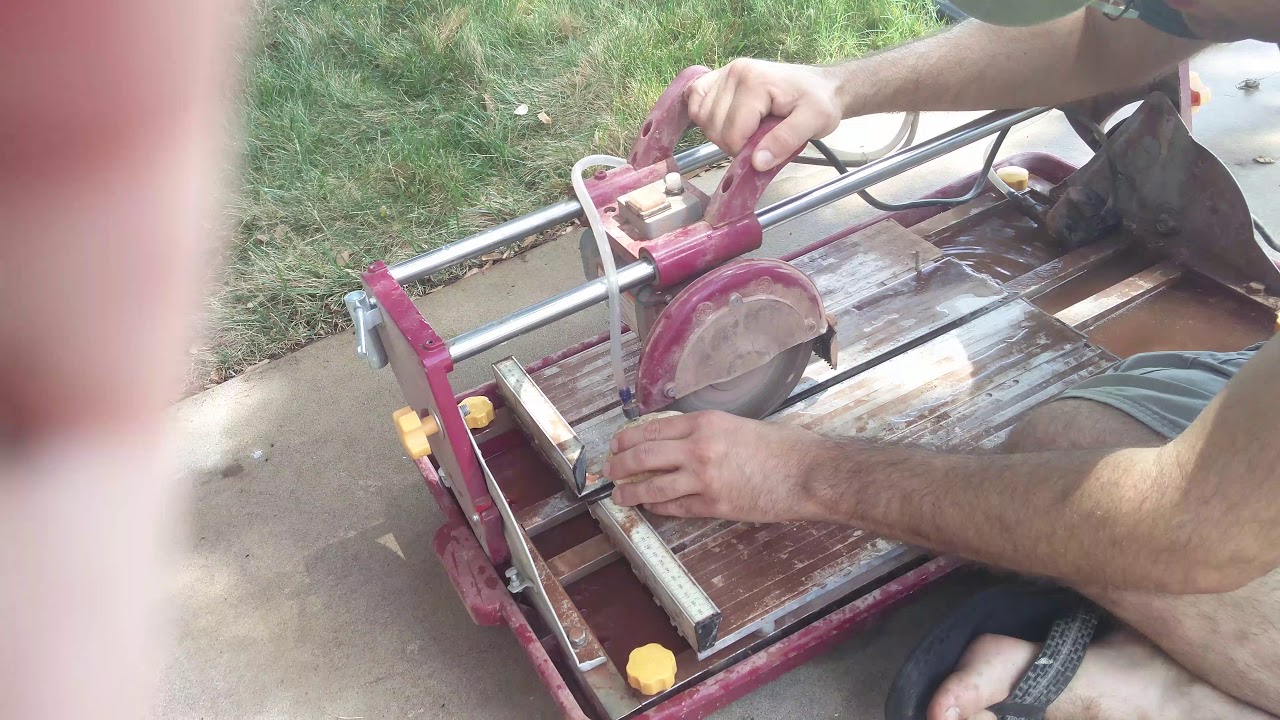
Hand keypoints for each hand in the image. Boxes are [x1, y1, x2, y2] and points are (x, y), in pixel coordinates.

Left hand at [601, 410, 823, 521]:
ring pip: (652, 486)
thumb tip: (680, 442)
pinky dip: (658, 508)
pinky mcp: (713, 505)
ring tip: (619, 496)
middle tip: (609, 472)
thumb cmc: (782, 448)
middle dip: (619, 464)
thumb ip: (708, 432)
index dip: (627, 439)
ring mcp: (703, 478)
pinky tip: (650, 507)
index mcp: (705, 423)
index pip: (651, 429)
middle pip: (643, 455)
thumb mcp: (739, 425)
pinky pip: (675, 507)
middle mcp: (698, 447)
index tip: (616, 445)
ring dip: (631, 492)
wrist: (807, 473)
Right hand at [687, 59, 843, 172]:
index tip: (766, 148)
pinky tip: (724, 121)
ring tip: (746, 129)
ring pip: (701, 118)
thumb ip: (785, 141)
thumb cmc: (820, 103)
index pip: (732, 133)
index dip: (745, 152)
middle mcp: (734, 72)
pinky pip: (694, 101)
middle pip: (714, 127)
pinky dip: (704, 117)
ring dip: (720, 132)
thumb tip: (756, 163)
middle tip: (759, 139)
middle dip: (733, 143)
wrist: (822, 85)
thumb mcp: (815, 123)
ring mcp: (724, 72)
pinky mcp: (718, 76)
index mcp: (755, 83)